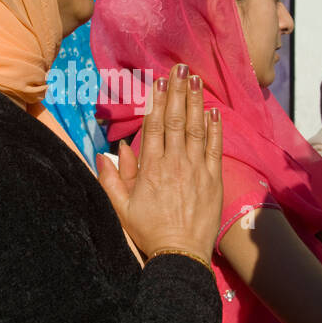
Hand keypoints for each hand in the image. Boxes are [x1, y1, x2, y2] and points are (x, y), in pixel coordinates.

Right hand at [96, 63, 222, 264]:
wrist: (180, 255)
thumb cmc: (149, 232)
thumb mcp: (121, 208)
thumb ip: (113, 179)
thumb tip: (106, 153)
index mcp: (151, 169)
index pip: (153, 126)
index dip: (157, 100)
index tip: (159, 80)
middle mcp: (174, 164)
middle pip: (175, 120)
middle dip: (177, 92)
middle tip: (180, 68)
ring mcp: (196, 170)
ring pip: (195, 129)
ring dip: (195, 102)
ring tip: (195, 80)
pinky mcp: (213, 180)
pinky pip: (214, 148)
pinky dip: (214, 128)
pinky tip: (213, 111)